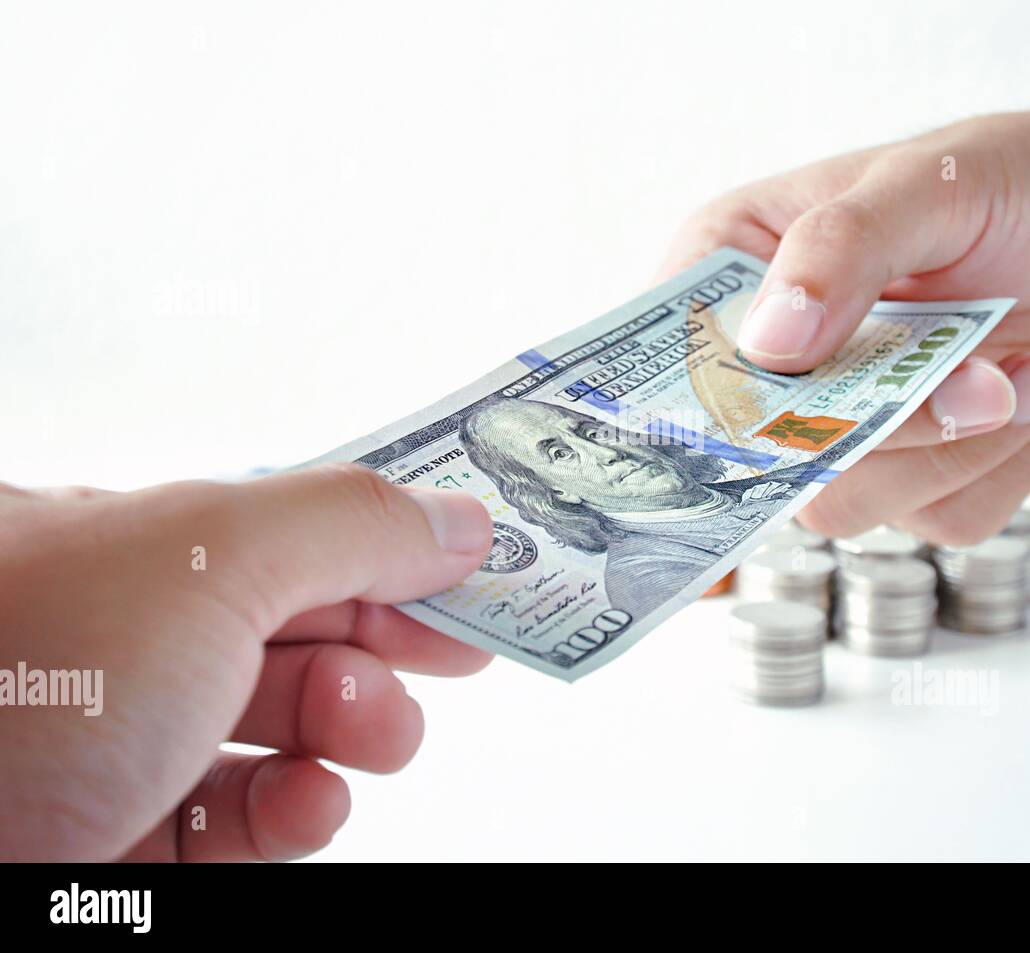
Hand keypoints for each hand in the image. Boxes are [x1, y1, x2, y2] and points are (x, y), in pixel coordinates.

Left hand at [0, 465, 492, 860]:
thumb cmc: (22, 667)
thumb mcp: (207, 557)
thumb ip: (349, 524)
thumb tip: (461, 518)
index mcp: (144, 541)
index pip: (300, 529)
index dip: (398, 546)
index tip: (485, 578)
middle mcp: (135, 636)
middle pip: (302, 631)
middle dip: (385, 646)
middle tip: (447, 664)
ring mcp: (129, 744)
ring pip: (283, 735)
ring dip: (350, 737)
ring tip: (361, 742)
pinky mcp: (128, 844)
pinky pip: (241, 824)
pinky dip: (294, 816)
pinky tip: (306, 808)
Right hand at [660, 61, 1029, 542]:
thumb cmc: (1027, 176)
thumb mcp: (931, 181)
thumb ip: (842, 248)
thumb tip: (768, 343)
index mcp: (741, 269)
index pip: (671, 359)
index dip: (707, 403)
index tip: (786, 405)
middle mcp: (781, 361)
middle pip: (770, 461)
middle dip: (894, 426)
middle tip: (982, 370)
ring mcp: (849, 426)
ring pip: (859, 506)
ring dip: (971, 441)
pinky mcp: (921, 474)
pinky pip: (946, 519)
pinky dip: (1014, 461)